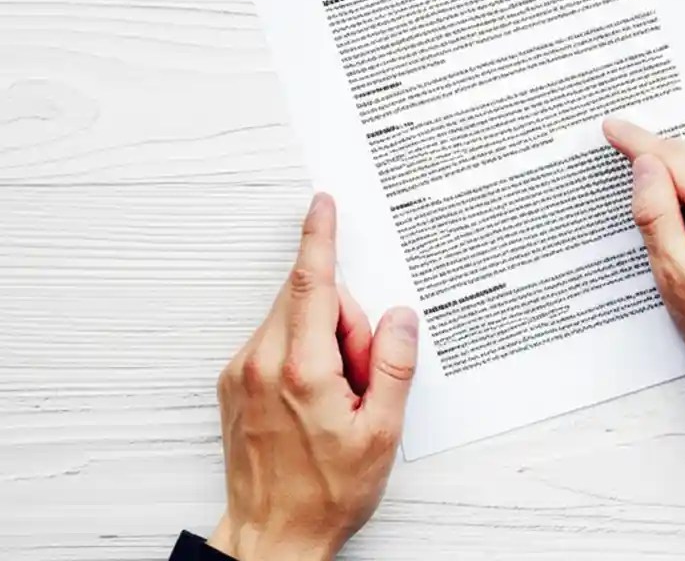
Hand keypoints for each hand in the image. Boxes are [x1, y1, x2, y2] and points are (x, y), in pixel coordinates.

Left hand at [209, 194, 419, 560]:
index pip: (312, 284)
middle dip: (347, 320)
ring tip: (341, 396)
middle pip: (310, 298)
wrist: (272, 535)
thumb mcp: (381, 433)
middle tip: (363, 375)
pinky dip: (305, 354)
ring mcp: (242, 372)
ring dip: (326, 340)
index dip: (320, 238)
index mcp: (301, 370)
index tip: (323, 205)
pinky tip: (319, 398)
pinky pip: (277, 340)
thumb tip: (401, 318)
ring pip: (294, 318)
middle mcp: (261, 362)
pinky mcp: (234, 383)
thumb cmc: (325, 493)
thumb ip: (396, 366)